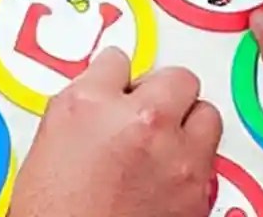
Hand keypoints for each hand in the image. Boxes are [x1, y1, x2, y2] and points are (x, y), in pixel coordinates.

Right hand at [10, 49, 221, 216]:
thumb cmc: (54, 212)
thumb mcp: (51, 138)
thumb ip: (84, 103)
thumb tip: (104, 91)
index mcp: (93, 106)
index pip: (117, 60)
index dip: (116, 76)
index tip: (118, 84)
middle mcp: (141, 125)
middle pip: (177, 78)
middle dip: (162, 92)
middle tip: (147, 109)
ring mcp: (176, 160)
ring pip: (206, 115)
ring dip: (187, 124)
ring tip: (164, 141)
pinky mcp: (198, 194)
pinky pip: (210, 160)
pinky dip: (192, 164)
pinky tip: (167, 174)